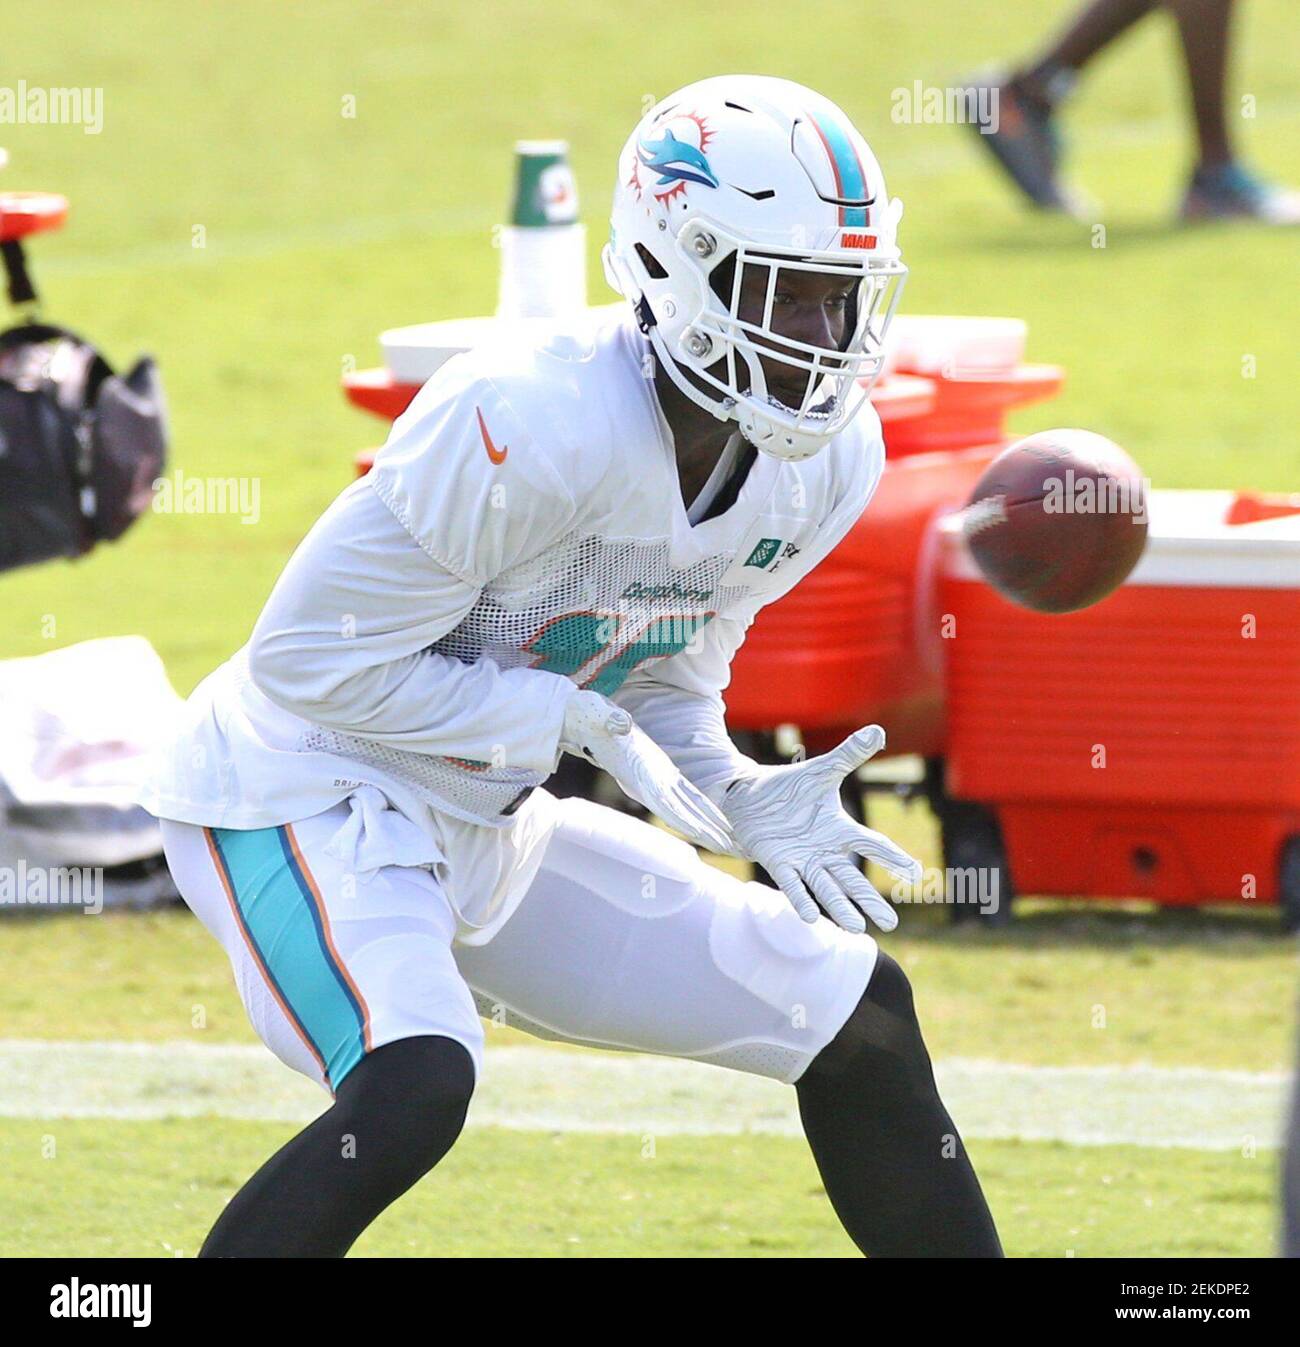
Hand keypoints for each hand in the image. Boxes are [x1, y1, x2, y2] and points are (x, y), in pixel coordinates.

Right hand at [560, 690, 735, 854]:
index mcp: (636, 771)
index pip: (665, 800)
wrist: (573, 718)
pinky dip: (699, 806)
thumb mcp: (594, 713)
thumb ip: (608, 720)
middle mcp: (645, 781)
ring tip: (730, 838)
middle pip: (680, 811)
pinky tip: (714, 817)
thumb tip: (622, 724)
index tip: (707, 833)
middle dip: (705, 828)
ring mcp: (652, 778)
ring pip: (684, 805)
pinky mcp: (658, 770)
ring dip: (706, 822)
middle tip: (733, 845)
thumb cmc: (583, 715)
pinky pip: (682, 792)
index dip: (687, 818)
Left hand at [719, 725, 920, 933]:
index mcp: (838, 829)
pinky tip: (811, 918)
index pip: (872, 845)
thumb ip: (850, 755)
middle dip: (870, 901)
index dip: (894, 858)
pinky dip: (801, 899)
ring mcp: (800, 859)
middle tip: (891, 924)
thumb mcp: (823, 770)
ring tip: (858, 929)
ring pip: (826, 889)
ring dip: (841, 908)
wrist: (749, 794)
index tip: (916, 875)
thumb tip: (878, 732)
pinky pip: (792, 884)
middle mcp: (823, 850)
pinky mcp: (777, 862)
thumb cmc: (788, 787)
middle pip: (852, 880)